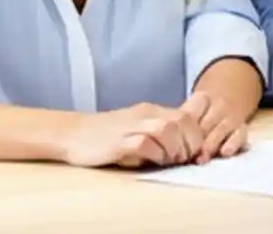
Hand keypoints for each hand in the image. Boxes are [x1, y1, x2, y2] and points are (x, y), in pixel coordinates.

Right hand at [60, 102, 204, 168]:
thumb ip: (162, 134)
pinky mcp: (118, 141)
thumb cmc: (108, 137)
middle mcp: (144, 115)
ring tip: (169, 161)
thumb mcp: (139, 129)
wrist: (73, 134)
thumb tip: (191, 147)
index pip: (187, 116)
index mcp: (152, 111)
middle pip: (181, 121)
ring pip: (166, 129)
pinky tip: (151, 161)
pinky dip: (153, 154)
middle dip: (191, 144)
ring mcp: (131, 126)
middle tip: (184, 160)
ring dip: (174, 149)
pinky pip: (143, 143)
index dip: (198, 136)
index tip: (197, 155)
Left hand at [180, 91, 248, 163]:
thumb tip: (155, 138)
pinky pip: (240, 134)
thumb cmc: (201, 115)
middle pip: (206, 123)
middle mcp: (218, 106)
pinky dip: (233, 143)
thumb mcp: (190, 111)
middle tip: (187, 156)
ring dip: (212, 144)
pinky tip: (224, 153)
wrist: (229, 100)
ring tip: (201, 159)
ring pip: (223, 128)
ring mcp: (231, 117)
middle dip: (197, 140)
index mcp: (202, 99)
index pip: (191, 112)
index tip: (173, 141)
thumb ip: (177, 124)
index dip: (183, 127)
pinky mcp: (242, 129)